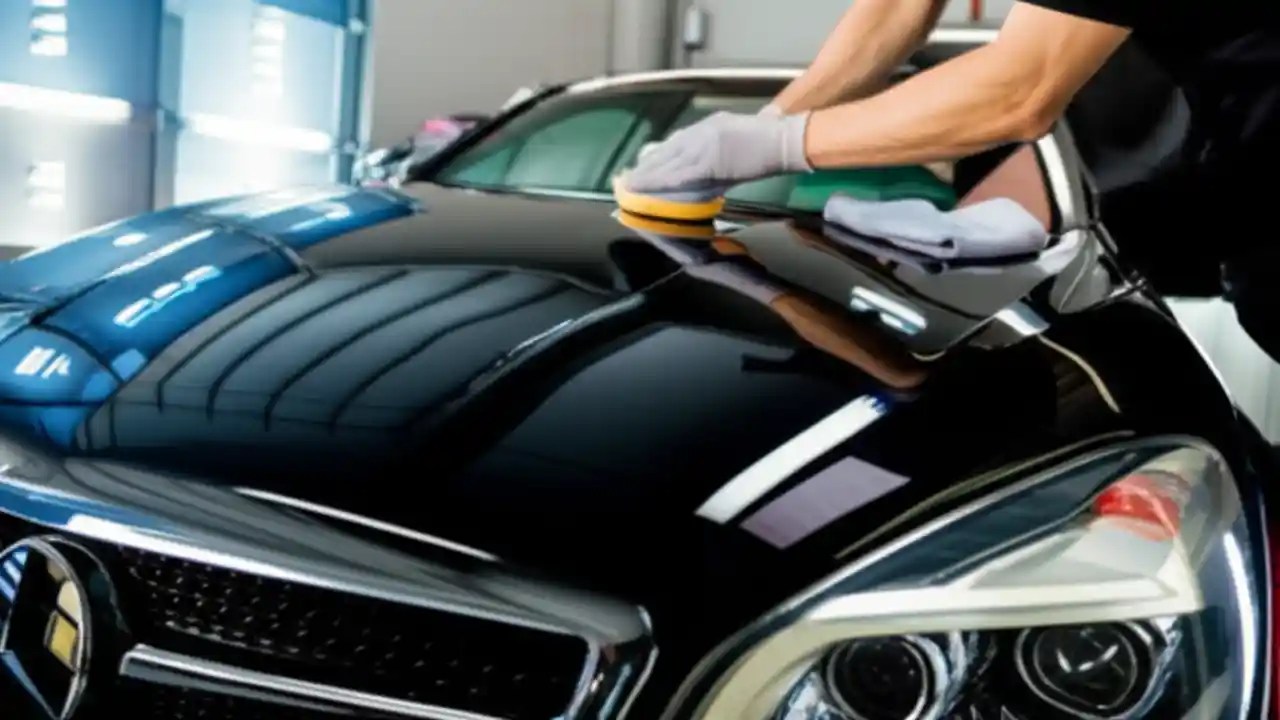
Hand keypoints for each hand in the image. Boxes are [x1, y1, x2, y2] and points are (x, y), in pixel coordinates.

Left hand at [624, 112, 811, 192]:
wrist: (786, 140)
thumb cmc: (772, 142)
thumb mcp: (741, 142)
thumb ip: (722, 156)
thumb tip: (710, 175)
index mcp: (711, 125)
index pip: (677, 142)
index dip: (658, 156)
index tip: (644, 167)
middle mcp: (703, 131)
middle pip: (667, 151)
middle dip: (646, 167)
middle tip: (626, 180)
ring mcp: (705, 143)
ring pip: (668, 163)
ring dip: (647, 176)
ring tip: (628, 187)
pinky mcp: (710, 160)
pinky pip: (679, 174)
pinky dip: (660, 182)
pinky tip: (646, 189)